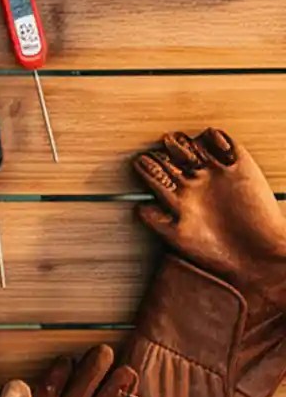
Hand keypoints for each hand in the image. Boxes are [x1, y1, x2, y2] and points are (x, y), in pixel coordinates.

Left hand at [133, 129, 285, 309]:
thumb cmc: (217, 253)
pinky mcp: (239, 164)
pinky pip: (220, 140)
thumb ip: (156, 220)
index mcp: (174, 194)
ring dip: (184, 145)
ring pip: (189, 143)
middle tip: (173, 165)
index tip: (145, 167)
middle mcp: (191, 180)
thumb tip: (137, 204)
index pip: (153, 170)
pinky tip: (217, 152)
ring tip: (191, 160)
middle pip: (168, 154)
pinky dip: (215, 138)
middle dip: (165, 154)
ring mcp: (214, 171)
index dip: (147, 166)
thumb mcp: (178, 237)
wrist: (258, 257)